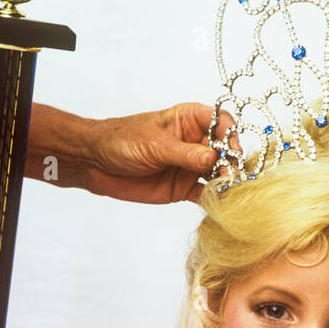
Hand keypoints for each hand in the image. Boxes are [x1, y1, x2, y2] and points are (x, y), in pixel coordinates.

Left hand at [79, 102, 218, 203]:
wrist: (96, 162)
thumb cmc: (121, 140)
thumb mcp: (154, 144)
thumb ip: (184, 153)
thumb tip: (213, 157)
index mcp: (188, 121)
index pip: (219, 123)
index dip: (229, 135)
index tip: (231, 151)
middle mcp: (194, 142)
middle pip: (224, 151)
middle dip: (231, 163)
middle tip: (232, 177)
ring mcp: (190, 166)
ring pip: (218, 174)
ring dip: (226, 183)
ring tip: (229, 193)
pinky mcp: (183, 188)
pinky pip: (205, 195)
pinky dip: (214, 201)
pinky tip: (218, 206)